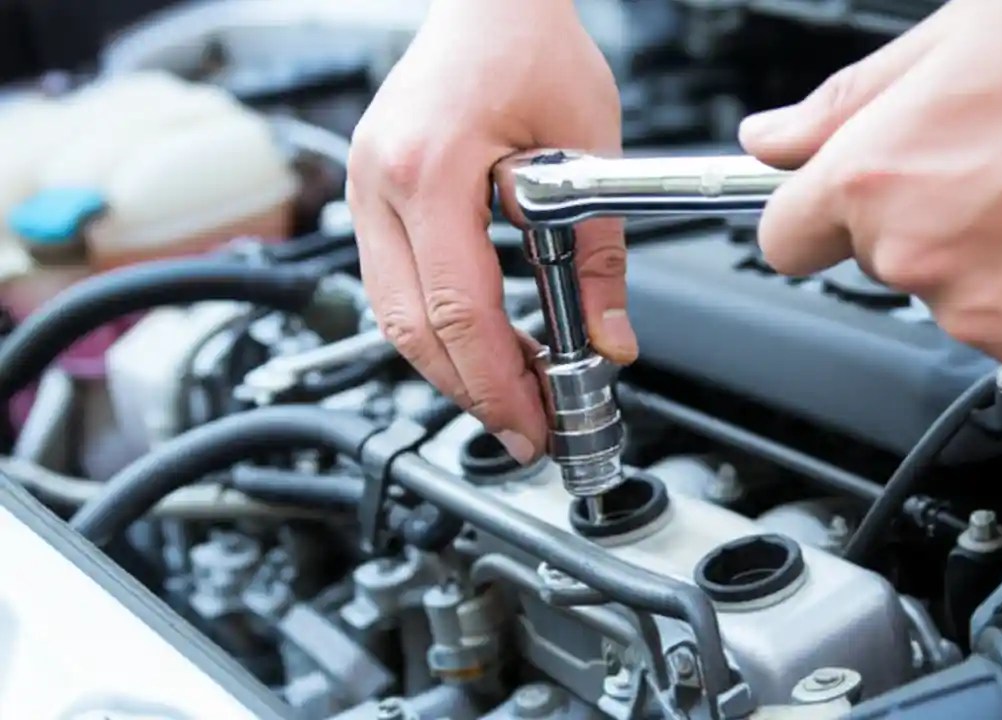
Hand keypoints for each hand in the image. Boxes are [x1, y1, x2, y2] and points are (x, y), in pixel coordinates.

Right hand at [347, 0, 635, 460]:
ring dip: (452, 365)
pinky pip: (395, 283)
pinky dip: (438, 326)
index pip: (455, 309)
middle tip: (523, 428)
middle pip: (408, 327)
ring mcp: (365, 188)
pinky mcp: (374, 193)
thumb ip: (599, 255)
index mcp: (429, 166)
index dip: (495, 381)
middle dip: (469, 390)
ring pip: (393, 314)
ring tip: (512, 394)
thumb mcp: (588, 145)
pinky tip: (484, 344)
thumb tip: (610, 339)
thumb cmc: (530, 42)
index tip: (529, 424)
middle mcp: (379, 180)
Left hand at [740, 0, 1001, 384]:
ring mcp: (984, 315)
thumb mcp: (964, 33)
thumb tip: (770, 139)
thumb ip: (849, 102)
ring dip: (994, 262)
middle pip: (880, 263)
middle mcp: (917, 253)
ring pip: (957, 301)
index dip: (813, 216)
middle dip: (923, 223)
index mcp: (877, 173)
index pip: (784, 236)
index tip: (836, 209)